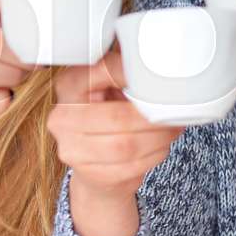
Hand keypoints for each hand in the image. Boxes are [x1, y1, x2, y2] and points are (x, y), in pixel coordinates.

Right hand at [46, 48, 182, 235]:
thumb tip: (161, 60)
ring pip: (126, 145)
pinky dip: (154, 155)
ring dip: (158, 137)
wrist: (93, 160)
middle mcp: (61, 118)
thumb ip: (126, 71)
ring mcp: (72, 150)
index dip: (133, 74)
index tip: (158, 77)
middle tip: (174, 112)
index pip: (103, 71)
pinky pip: (130, 167)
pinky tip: (161, 145)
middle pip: (117, 117)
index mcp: (68, 85)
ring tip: (171, 128)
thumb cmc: (106, 113)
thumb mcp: (111, 85)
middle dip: (153, 117)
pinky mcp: (90, 175)